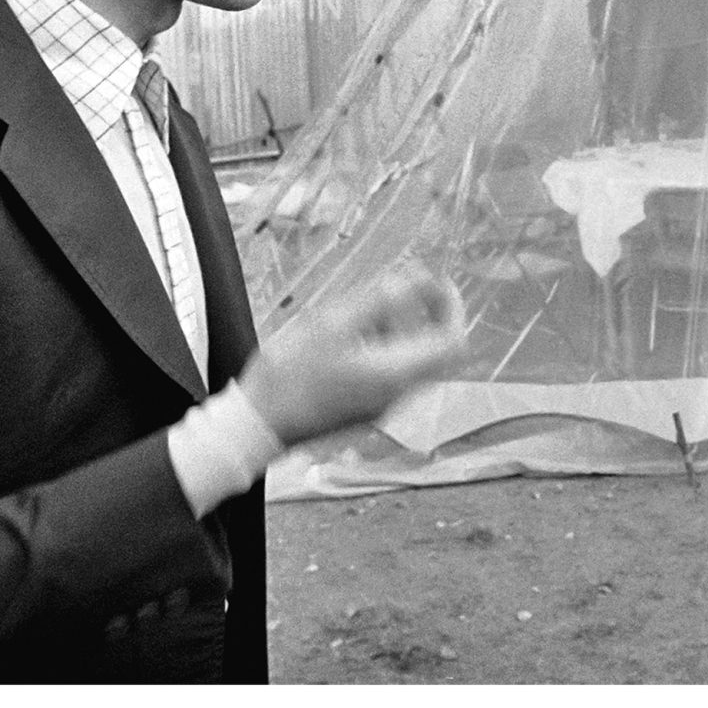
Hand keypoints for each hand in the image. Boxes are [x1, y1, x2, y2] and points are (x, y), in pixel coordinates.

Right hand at [238, 266, 466, 447]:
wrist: (255, 427)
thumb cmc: (289, 375)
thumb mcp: (332, 324)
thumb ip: (378, 301)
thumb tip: (415, 280)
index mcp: (396, 375)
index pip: (452, 342)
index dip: (452, 308)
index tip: (438, 282)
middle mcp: (398, 396)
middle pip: (434, 350)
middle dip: (424, 312)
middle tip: (401, 285)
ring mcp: (381, 407)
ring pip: (410, 360)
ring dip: (399, 328)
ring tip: (365, 305)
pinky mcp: (363, 410)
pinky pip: (390, 372)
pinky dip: (383, 345)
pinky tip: (350, 332)